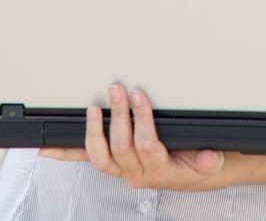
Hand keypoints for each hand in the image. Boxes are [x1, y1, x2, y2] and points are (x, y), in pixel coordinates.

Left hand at [40, 85, 224, 190]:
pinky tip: (48, 149)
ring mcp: (124, 171)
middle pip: (121, 148)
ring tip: (92, 109)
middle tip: (118, 90)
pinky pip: (88, 160)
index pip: (146, 145)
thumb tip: (208, 157)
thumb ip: (210, 161)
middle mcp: (138, 174)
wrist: (199, 176)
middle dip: (119, 116)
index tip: (140, 96)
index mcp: (160, 170)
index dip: (141, 120)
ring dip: (93, 132)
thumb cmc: (204, 162)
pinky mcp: (115, 165)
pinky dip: (66, 154)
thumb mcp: (217, 161)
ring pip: (100, 158)